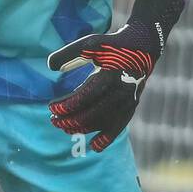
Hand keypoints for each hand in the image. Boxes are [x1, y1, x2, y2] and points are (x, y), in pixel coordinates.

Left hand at [47, 20, 166, 153]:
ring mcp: (127, 102)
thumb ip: (68, 53)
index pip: (84, 97)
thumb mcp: (90, 44)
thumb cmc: (112, 45)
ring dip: (82, 128)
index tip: (51, 108)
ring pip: (102, 123)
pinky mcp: (131, 107)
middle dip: (69, 120)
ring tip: (64, 127)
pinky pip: (118, 127)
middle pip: (91, 114)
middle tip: (53, 121)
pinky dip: (106, 138)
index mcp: (109, 76)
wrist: (143, 48)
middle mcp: (120, 92)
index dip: (67, 106)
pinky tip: (94, 147)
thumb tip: (49, 66)